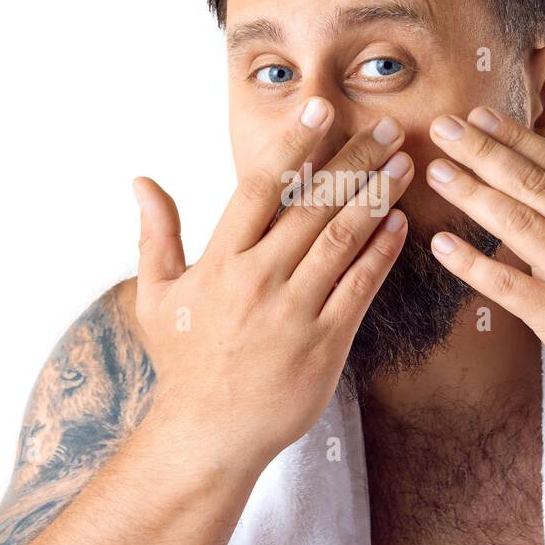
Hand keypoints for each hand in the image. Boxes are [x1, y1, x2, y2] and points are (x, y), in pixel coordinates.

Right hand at [131, 98, 413, 465]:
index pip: (261, 187)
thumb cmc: (185, 362)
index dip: (294, 144)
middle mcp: (259, 279)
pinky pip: (361, 285)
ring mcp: (295, 310)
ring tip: (403, 162)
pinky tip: (400, 221)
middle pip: (313, 203)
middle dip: (354, 158)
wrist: (209, 435)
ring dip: (378, 195)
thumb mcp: (158, 296)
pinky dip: (382, 250)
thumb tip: (141, 182)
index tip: (321, 110)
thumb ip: (156, 235)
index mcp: (220, 261)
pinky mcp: (326, 342)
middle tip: (385, 125)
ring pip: (343, 237)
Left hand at [423, 108, 544, 430]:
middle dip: (482, 152)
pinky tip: (442, 245)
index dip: (517, 138)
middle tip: (443, 127)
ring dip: (470, 194)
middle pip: (532, 184)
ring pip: (516, 223)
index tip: (480, 116)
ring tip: (435, 172)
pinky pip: (507, 285)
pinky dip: (471, 264)